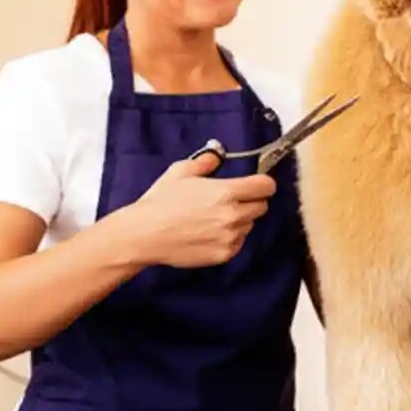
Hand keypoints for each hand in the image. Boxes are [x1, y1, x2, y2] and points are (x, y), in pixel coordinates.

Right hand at [114, 153, 277, 268]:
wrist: (144, 235)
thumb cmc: (160, 202)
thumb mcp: (181, 171)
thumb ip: (206, 161)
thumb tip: (218, 155)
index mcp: (226, 192)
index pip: (266, 186)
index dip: (262, 183)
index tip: (256, 183)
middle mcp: (233, 215)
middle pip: (261, 206)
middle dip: (251, 201)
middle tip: (230, 200)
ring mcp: (230, 237)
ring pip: (250, 225)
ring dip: (240, 220)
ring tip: (214, 218)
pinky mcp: (224, 255)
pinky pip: (239, 243)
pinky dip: (231, 237)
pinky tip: (209, 232)